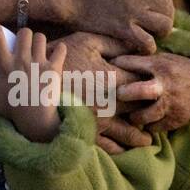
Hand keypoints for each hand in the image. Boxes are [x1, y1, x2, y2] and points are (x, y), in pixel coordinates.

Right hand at [0, 23, 63, 142]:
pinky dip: (59, 49)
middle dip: (23, 35)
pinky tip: (55, 54)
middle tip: (22, 44)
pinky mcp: (54, 68)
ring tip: (37, 49)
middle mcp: (21, 60)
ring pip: (40, 38)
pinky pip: (60, 49)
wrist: (35, 119)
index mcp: (4, 65)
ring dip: (38, 42)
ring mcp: (39, 63)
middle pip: (24, 32)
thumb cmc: (10, 108)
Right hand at [57, 33, 152, 150]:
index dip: (152, 86)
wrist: (33, 80)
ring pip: (130, 133)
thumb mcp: (88, 42)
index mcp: (115, 79)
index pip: (144, 85)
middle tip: (155, 114)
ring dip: (140, 136)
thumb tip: (138, 48)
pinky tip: (124, 147)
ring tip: (145, 138)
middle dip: (150, 112)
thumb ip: (116, 45)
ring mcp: (100, 121)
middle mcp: (112, 103)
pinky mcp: (88, 132)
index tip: (154, 87)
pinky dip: (121, 148)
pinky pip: (110, 147)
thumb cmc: (62, 58)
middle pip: (142, 111)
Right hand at [69, 0, 173, 52]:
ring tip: (150, 39)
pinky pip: (148, 42)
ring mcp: (133, 12)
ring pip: (164, 26)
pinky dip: (148, 48)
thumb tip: (147, 1)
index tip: (156, 18)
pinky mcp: (124, 28)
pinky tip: (140, 48)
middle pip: (169, 11)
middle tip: (155, 31)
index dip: (164, 10)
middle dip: (165, 22)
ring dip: (160, 34)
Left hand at [115, 53, 189, 131]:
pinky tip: (145, 121)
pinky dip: (148, 125)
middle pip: (138, 91)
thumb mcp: (164, 58)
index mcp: (159, 65)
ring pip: (144, 115)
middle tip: (114, 96)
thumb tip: (113, 61)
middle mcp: (164, 84)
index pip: (129, 63)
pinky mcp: (177, 119)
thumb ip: (143, 61)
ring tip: (129, 113)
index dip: (113, 66)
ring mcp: (171, 103)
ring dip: (133, 116)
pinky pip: (155, 127)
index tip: (102, 71)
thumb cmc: (182, 69)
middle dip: (122, 93)